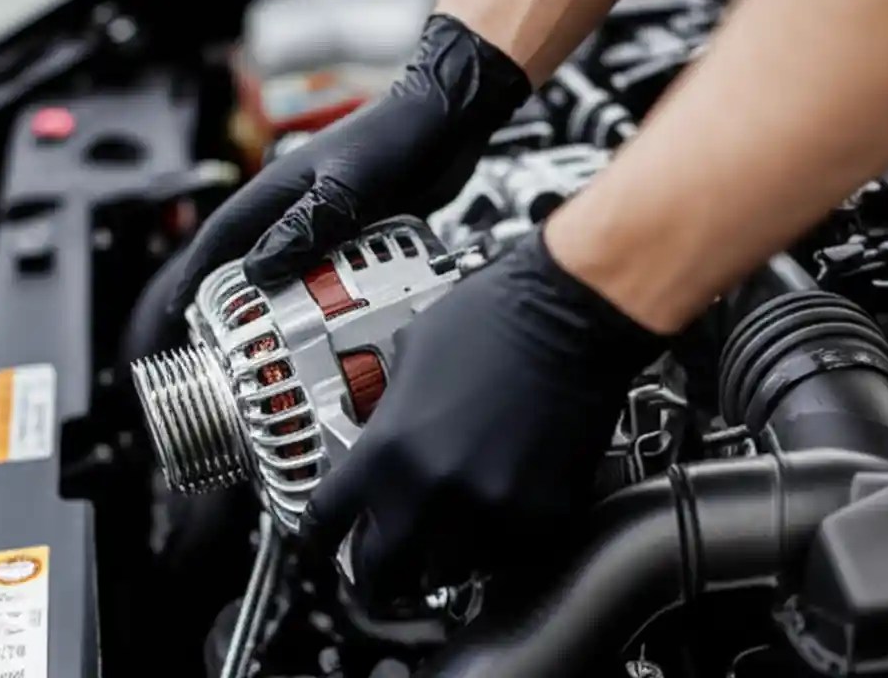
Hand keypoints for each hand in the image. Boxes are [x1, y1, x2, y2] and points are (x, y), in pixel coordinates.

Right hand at [123, 14, 527, 363]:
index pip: (221, 237)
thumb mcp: (349, 186)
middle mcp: (298, 203)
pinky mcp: (360, 225)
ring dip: (288, 300)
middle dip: (238, 299)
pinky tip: (339, 318)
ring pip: (295, 267)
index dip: (196, 277)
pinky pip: (334, 267)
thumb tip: (258, 271)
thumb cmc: (398, 134)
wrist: (449, 116)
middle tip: (231, 340)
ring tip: (284, 341)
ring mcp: (329, 214)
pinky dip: (330, 293)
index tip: (180, 315)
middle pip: (254, 258)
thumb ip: (306, 226)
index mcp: (280, 189)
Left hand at [303, 231, 663, 602]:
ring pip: (448, 572)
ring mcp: (489, 511)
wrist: (572, 315)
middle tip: (383, 567)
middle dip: (377, 573)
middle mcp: (432, 491)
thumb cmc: (496, 317)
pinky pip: (507, 556)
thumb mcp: (410, 356)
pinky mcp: (542, 519)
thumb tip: (379, 447)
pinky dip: (498, 543)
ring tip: (450, 528)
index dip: (315, 539)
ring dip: (442, 557)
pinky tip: (500, 506)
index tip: (319, 547)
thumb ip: (388, 417)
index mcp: (387, 450)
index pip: (326, 521)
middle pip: (381, 573)